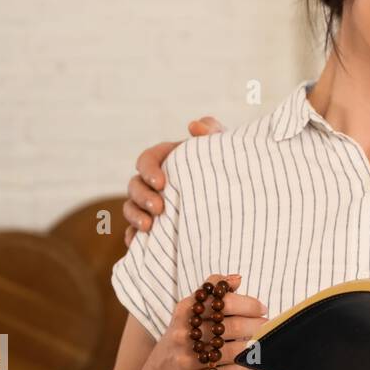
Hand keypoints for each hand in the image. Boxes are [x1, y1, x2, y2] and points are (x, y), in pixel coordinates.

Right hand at [122, 115, 225, 245]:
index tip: (161, 183)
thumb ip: (213, 133)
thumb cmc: (228, 167)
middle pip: (134, 186)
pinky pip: (134, 233)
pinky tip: (137, 244)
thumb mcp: (224, 149)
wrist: (239, 198)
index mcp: (167, 159)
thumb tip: (195, 126)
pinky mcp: (154, 226)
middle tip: (160, 208)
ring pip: (131, 208)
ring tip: (149, 227)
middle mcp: (155, 182)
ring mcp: (152, 204)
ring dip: (135, 217)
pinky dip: (133, 238)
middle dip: (142, 197)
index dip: (148, 170)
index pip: (146, 160)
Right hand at [149, 274, 268, 369]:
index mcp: (184, 311)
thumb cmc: (188, 332)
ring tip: (260, 341)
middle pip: (230, 327)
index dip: (248, 304)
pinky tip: (248, 360)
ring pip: (232, 352)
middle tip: (266, 325)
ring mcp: (186, 360)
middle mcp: (182, 335)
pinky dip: (243, 366)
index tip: (262, 308)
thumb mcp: (194, 307)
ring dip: (252, 346)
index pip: (222, 301)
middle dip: (255, 325)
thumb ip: (215, 288)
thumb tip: (237, 279)